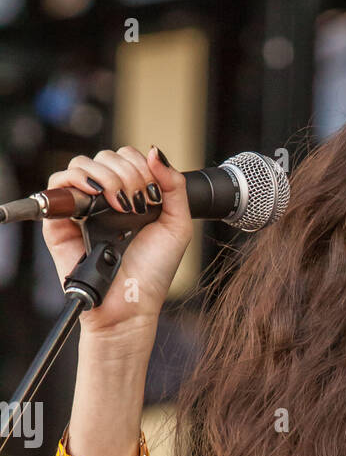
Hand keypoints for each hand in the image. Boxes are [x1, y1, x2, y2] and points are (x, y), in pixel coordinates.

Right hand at [42, 145, 192, 336]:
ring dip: (106, 175)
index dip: (140, 166)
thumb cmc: (153, 272)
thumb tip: (156, 152)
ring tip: (119, 203)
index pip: (128, 157)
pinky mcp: (61, 220)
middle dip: (126, 172)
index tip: (151, 193)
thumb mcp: (177, 225)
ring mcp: (83, 207)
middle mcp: (105, 198)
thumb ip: (175, 186)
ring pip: (82, 164)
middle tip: (136, 202)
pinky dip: (76, 179)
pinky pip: (58, 183)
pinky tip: (96, 194)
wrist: (132, 302)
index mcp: (131, 195)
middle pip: (106, 157)